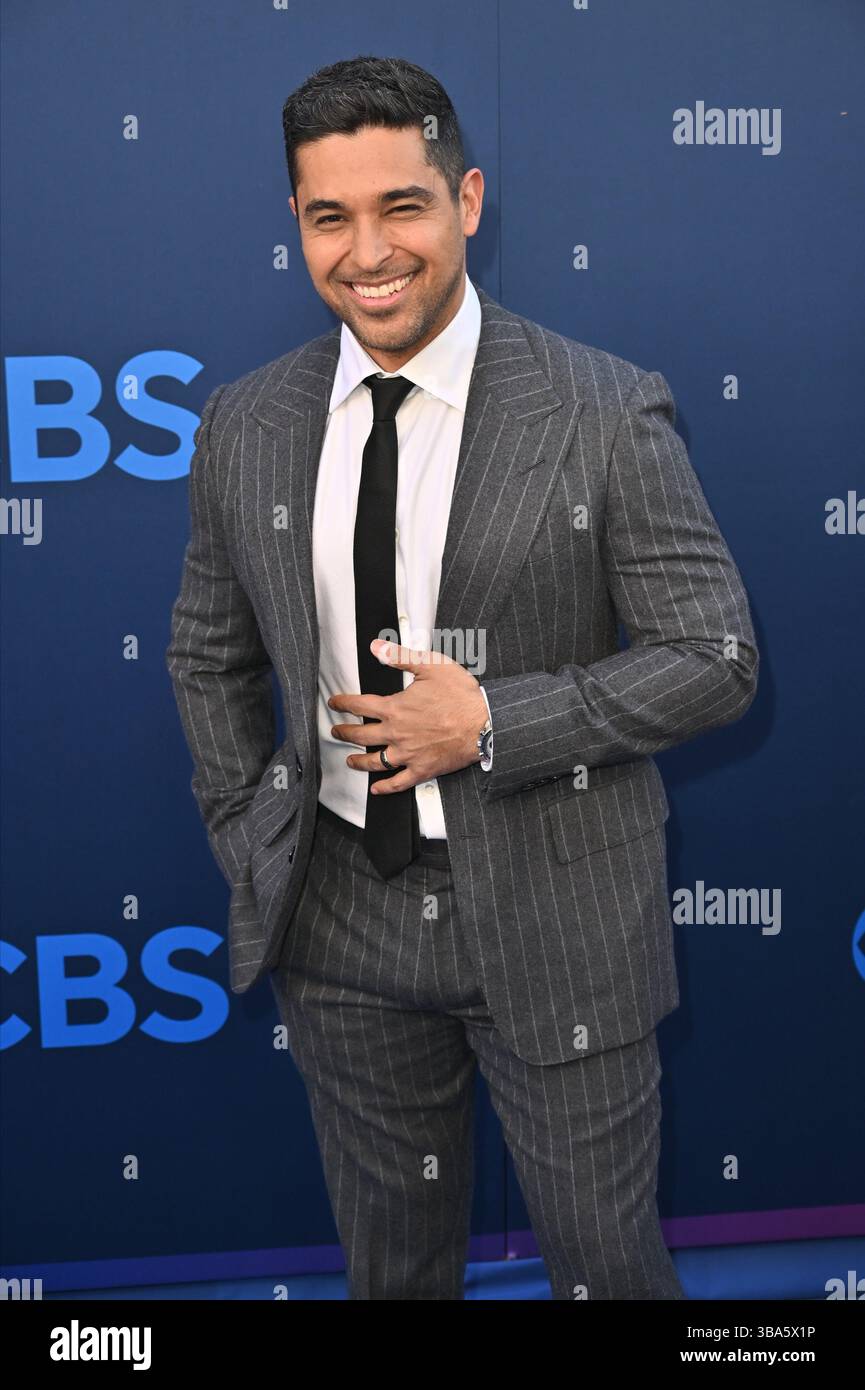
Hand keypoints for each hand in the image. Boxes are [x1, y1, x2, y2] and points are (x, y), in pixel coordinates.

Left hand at [328, 639, 487, 793]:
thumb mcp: (431, 666)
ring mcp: (408, 754)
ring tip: (350, 761)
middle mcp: (396, 733)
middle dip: (344, 733)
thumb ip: (401, 657)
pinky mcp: (422, 769)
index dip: (343, 703)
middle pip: (361, 735)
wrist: (484, 724)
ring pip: (374, 761)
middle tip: (336, 732)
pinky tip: (377, 789)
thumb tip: (377, 648)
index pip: (360, 706)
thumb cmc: (461, 696)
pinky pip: (398, 782)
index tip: (335, 703)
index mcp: (395, 709)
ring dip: (358, 761)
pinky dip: (385, 787)